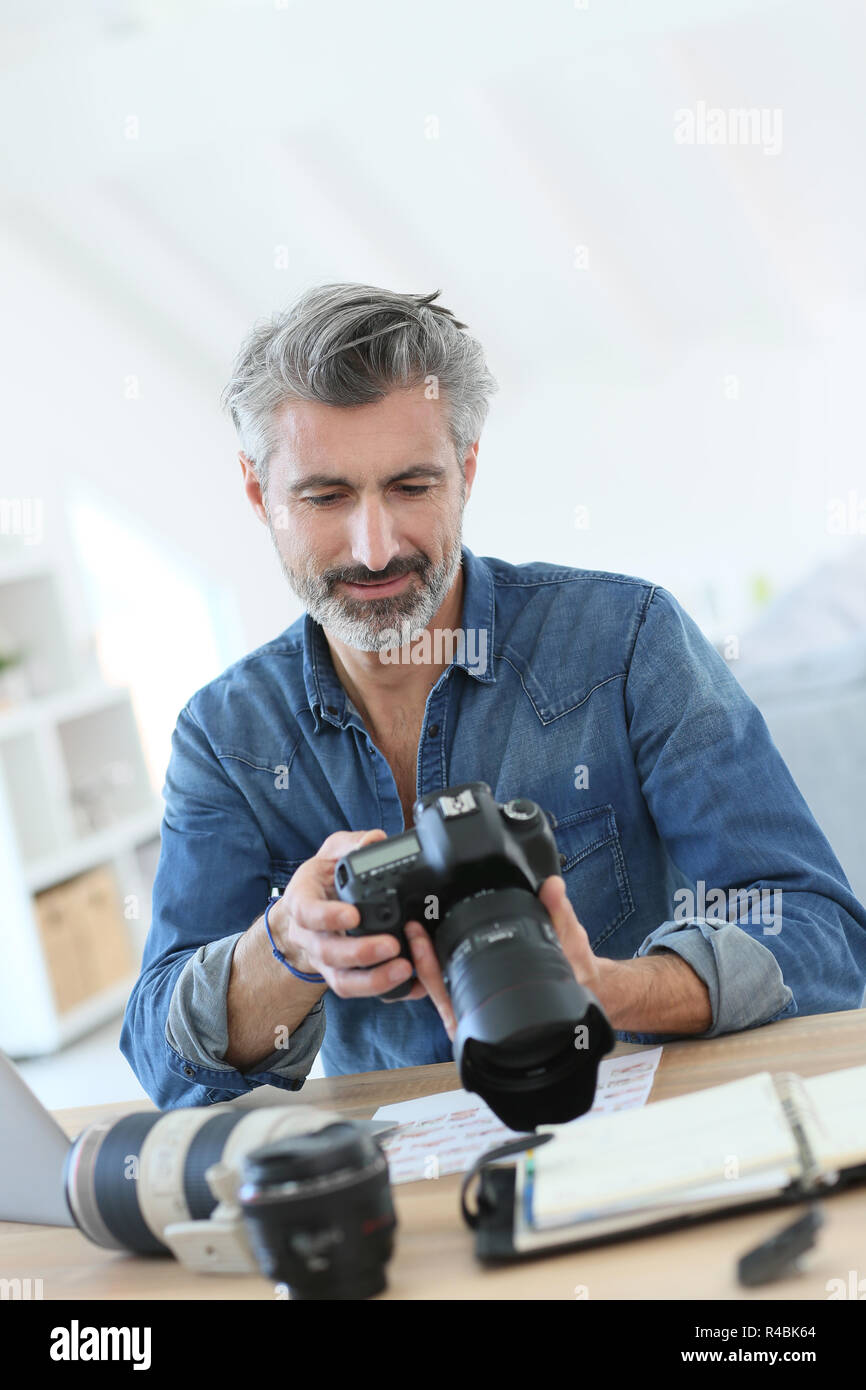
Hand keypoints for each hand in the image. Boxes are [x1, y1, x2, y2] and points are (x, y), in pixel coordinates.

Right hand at [271, 829, 414, 996]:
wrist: (309, 909)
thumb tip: (374, 840)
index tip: (353, 915)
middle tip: (392, 945)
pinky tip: (412, 984)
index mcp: (302, 901)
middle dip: (360, 953)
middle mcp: (310, 936)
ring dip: (373, 980)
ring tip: (405, 969)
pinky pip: (360, 991)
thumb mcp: (332, 853)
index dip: (328, 917)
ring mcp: (325, 961)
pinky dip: (386, 991)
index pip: (307, 912)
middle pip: (328, 953)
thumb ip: (352, 844)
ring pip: (342, 981)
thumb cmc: (322, 879)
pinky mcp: (343, 976)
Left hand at [391, 876, 610, 1043]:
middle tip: (412, 928)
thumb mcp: (572, 944)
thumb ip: (559, 915)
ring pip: (442, 989)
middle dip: (421, 959)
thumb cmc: (577, 977)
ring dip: (426, 960)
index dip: (431, 971)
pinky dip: (441, 962)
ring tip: (415, 929)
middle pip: (439, 992)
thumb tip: (551, 886)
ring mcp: (480, 1006)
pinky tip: (432, 940)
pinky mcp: (482, 994)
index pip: (452, 998)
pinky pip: (454, 982)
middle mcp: (485, 1017)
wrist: (588, 991)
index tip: (421, 940)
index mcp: (499, 1018)